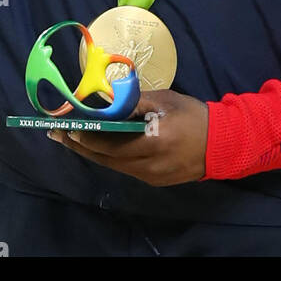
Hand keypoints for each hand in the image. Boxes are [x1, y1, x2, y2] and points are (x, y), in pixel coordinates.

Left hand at [48, 90, 208, 185]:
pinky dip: (109, 157)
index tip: (65, 127)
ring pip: (113, 165)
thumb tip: (108, 100)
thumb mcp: (165, 100)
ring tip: (72, 140)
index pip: (108, 144)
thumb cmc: (194, 116)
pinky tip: (99, 147)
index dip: (84, 137)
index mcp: (151, 143)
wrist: (222, 143)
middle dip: (79, 145)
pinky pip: (125, 168)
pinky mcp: (154, 180)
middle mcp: (147, 165)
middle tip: (58, 135)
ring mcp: (150, 176)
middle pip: (105, 158)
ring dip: (92, 152)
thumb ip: (135, 102)